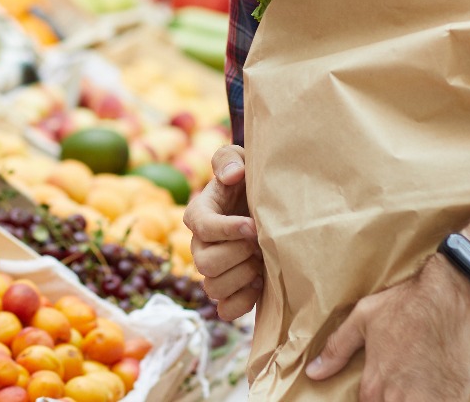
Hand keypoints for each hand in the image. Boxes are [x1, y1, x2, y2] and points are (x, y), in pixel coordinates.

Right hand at [184, 144, 259, 319]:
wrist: (270, 209)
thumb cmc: (252, 181)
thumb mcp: (242, 158)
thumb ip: (230, 159)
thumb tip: (232, 176)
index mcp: (199, 213)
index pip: (201, 226)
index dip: (228, 229)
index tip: (254, 227)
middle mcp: (199, 246)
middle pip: (205, 263)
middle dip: (238, 255)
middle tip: (261, 244)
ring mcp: (211, 272)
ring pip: (213, 287)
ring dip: (243, 277)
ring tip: (261, 262)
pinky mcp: (227, 292)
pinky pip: (224, 310)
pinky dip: (243, 302)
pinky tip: (260, 284)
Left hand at [305, 256, 469, 401]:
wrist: (454, 299)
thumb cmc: (408, 305)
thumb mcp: (364, 319)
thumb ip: (337, 349)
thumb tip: (313, 372)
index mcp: (373, 384)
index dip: (375, 397)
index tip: (384, 384)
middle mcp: (397, 399)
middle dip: (393, 398)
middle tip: (402, 380)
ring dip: (412, 400)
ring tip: (418, 382)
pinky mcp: (452, 400)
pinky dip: (435, 399)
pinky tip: (435, 388)